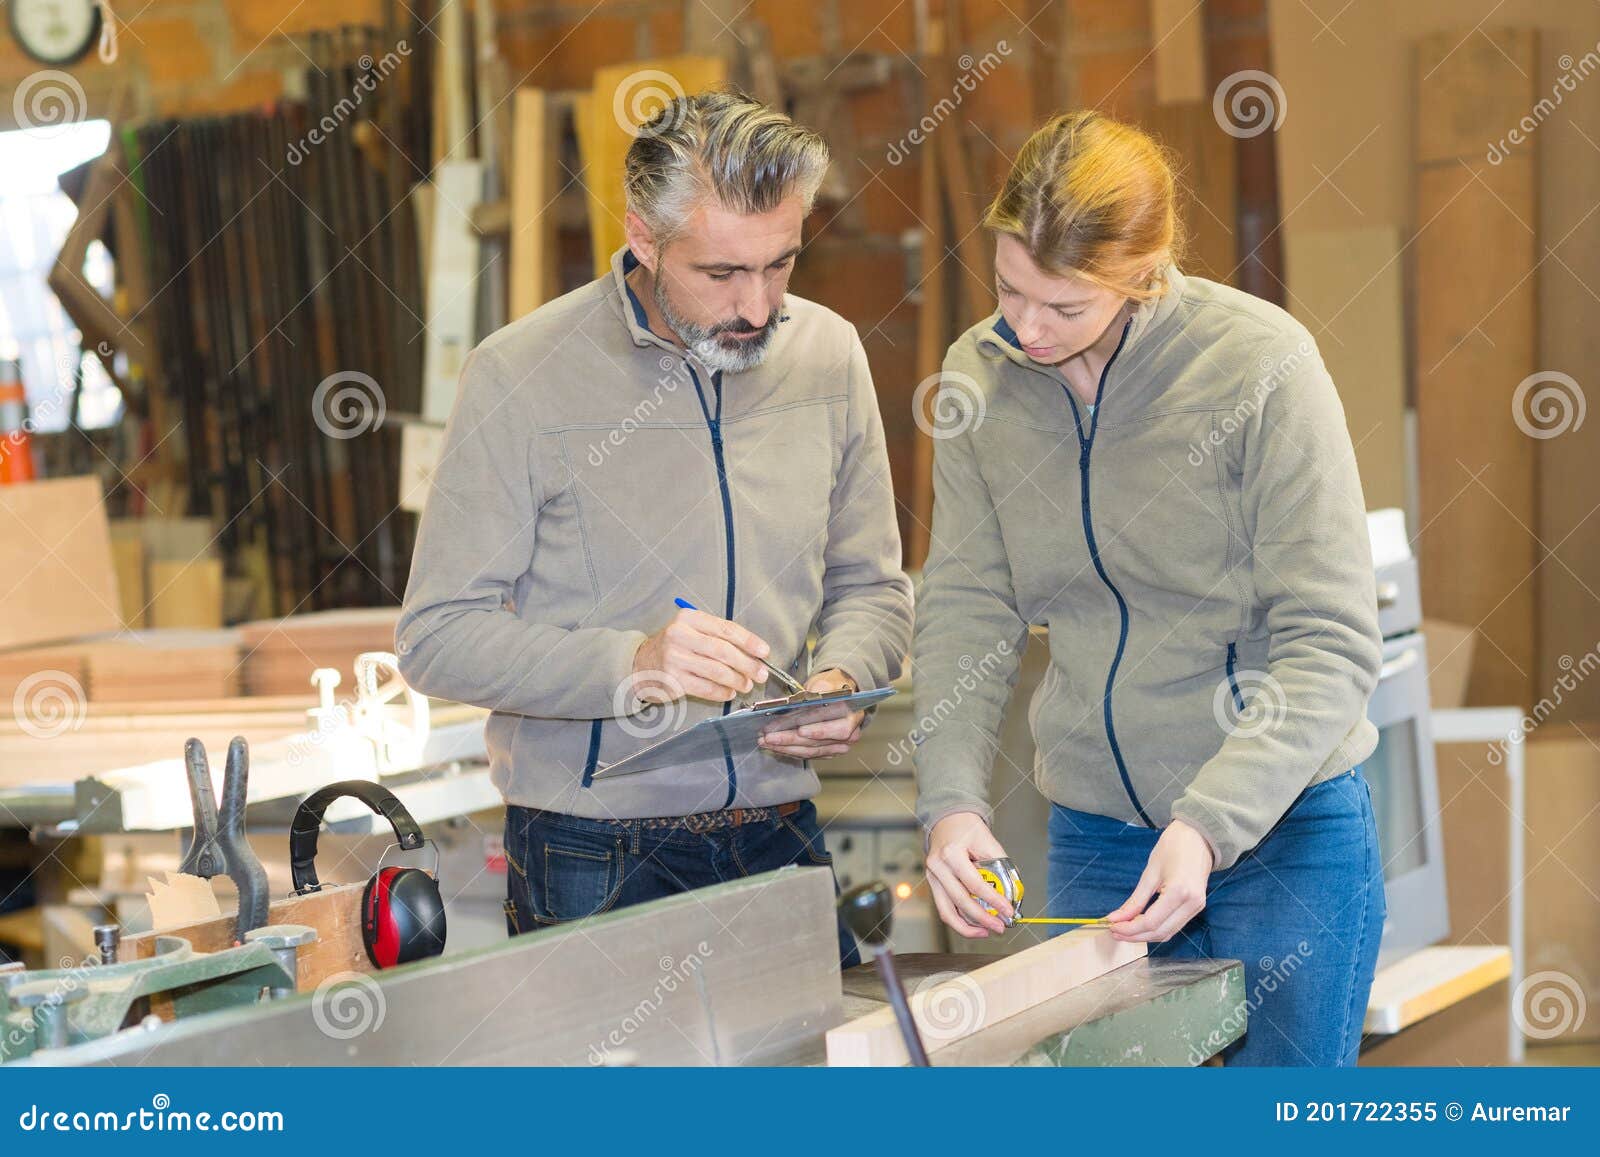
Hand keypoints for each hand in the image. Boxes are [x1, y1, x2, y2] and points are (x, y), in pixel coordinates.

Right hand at [631, 607, 771, 702]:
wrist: (641, 664)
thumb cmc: (675, 647)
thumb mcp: (692, 631)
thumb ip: (719, 638)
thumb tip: (754, 654)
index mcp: (689, 618)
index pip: (725, 629)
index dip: (749, 641)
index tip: (764, 652)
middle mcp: (680, 635)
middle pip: (723, 651)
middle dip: (747, 664)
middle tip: (761, 674)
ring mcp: (675, 658)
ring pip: (717, 671)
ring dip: (738, 680)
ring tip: (747, 685)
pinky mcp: (673, 680)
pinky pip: (706, 688)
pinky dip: (722, 692)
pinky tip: (730, 692)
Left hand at [757, 669, 862, 759]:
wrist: (837, 695)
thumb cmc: (831, 688)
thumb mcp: (828, 682)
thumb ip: (821, 688)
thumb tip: (809, 696)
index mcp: (853, 715)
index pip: (837, 727)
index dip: (818, 730)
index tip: (799, 729)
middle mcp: (849, 735)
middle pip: (818, 742)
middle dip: (791, 739)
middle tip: (770, 736)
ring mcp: (838, 746)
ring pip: (810, 751)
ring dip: (785, 747)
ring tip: (765, 741)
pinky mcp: (826, 752)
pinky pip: (806, 754)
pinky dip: (788, 750)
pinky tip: (774, 746)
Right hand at [924, 812, 1011, 937]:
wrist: (947, 820)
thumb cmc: (967, 829)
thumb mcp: (988, 842)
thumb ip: (1001, 866)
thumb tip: (1012, 893)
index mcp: (951, 853)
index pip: (974, 884)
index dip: (993, 901)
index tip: (1008, 911)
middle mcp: (938, 867)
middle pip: (960, 902)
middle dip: (982, 919)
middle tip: (1000, 927)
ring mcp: (932, 877)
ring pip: (947, 912)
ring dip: (968, 927)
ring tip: (987, 931)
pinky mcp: (933, 884)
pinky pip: (945, 908)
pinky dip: (960, 920)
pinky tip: (974, 925)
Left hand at [1104, 819, 1214, 942]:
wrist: (1198, 837)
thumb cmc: (1172, 848)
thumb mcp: (1150, 873)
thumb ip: (1135, 900)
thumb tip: (1116, 918)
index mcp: (1179, 892)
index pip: (1151, 922)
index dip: (1129, 929)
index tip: (1111, 926)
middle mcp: (1191, 904)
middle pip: (1160, 932)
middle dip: (1135, 936)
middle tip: (1114, 932)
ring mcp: (1197, 908)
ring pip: (1168, 933)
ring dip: (1145, 936)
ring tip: (1124, 930)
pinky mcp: (1196, 908)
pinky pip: (1174, 926)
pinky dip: (1157, 929)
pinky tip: (1140, 925)